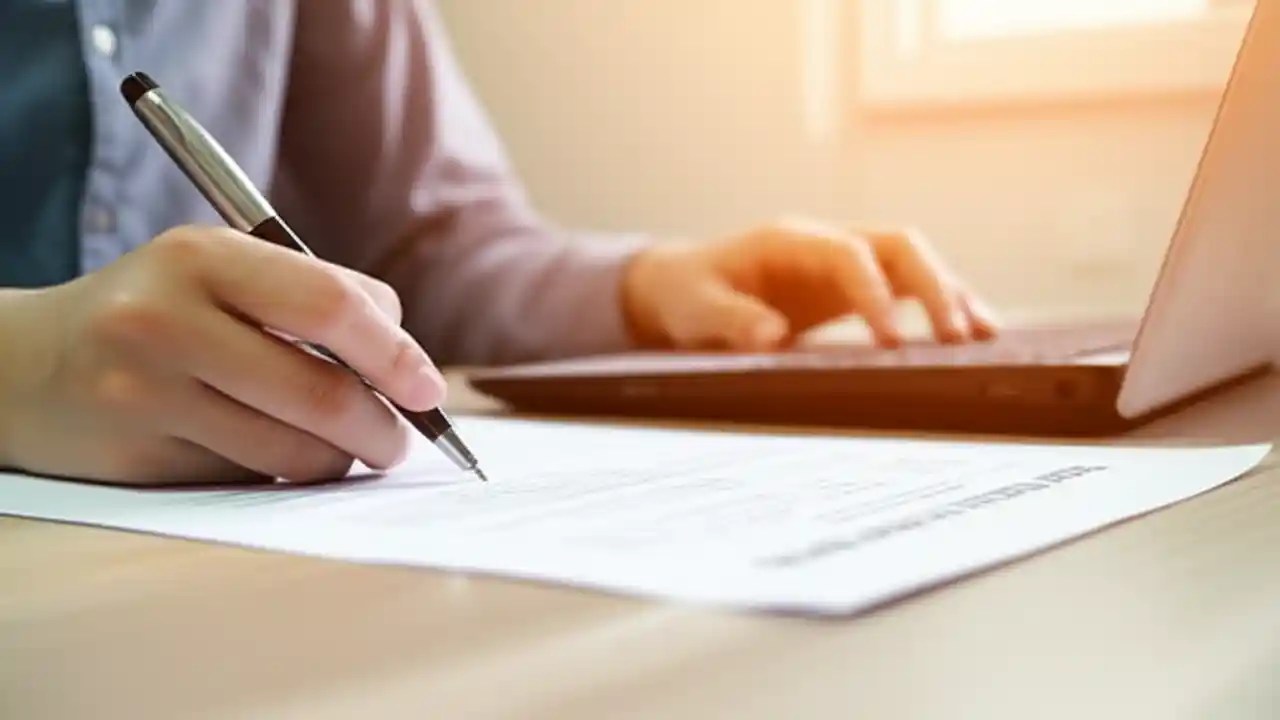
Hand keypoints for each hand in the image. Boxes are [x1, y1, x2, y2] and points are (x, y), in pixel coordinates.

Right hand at [0, 227, 444, 484]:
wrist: (25, 366)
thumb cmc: (158, 311)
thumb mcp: (223, 271)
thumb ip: (317, 299)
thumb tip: (409, 367)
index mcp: (202, 255)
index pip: (332, 306)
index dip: (396, 354)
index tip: (428, 389)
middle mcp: (166, 319)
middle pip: (323, 392)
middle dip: (383, 428)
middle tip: (400, 440)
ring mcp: (145, 393)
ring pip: (294, 452)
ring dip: (339, 459)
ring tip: (341, 446)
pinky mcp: (137, 458)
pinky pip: (250, 481)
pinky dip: (283, 476)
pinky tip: (270, 453)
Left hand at [622, 220, 999, 350]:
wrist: (683, 286)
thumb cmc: (687, 294)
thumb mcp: (694, 308)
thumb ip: (730, 319)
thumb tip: (773, 337)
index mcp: (789, 241)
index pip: (849, 254)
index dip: (874, 293)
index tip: (891, 341)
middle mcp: (826, 242)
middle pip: (899, 246)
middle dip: (934, 286)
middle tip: (958, 337)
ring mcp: (844, 260)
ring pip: (914, 263)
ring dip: (949, 293)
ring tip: (984, 335)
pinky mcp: (853, 286)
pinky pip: (907, 288)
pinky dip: (939, 306)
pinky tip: (970, 335)